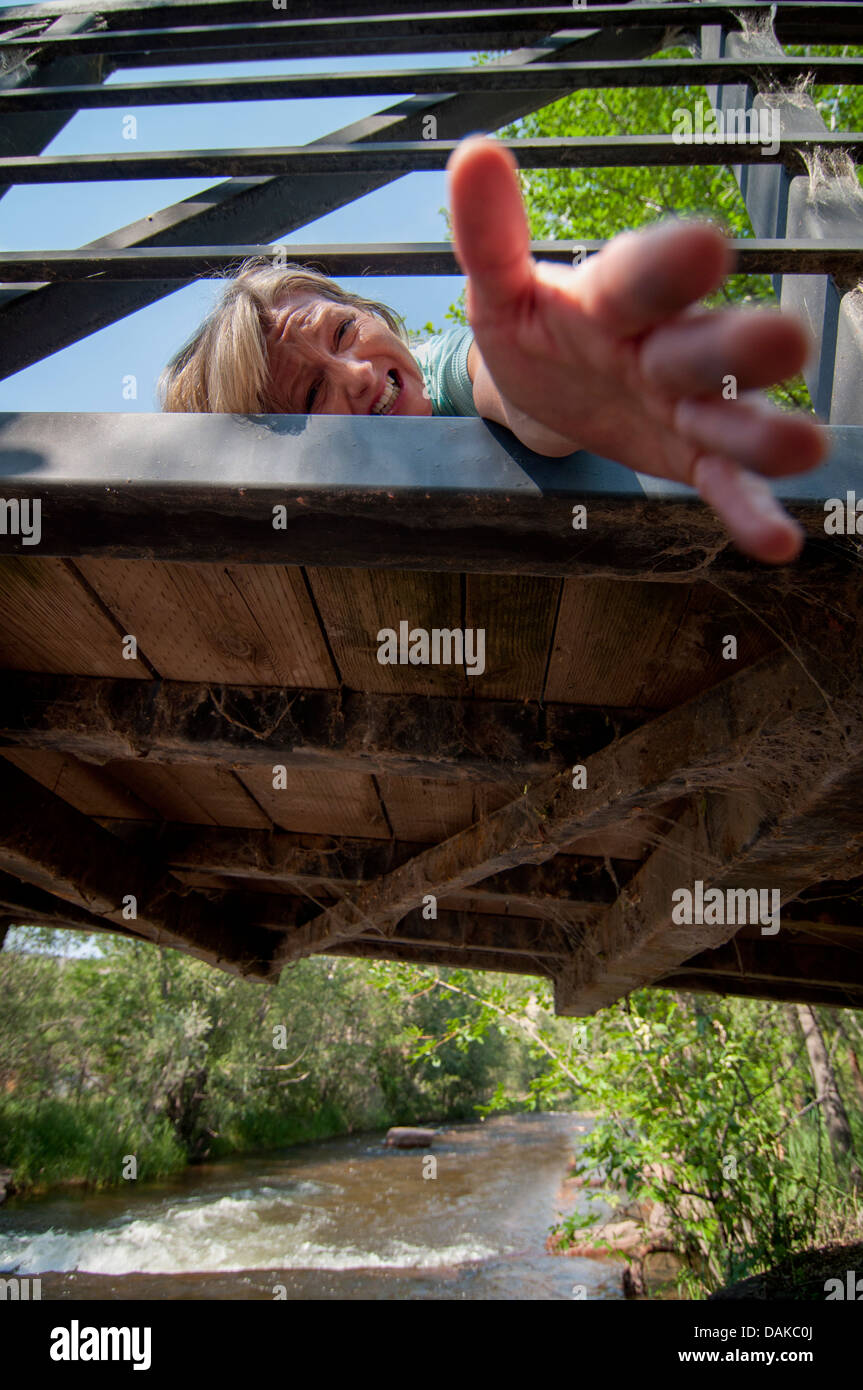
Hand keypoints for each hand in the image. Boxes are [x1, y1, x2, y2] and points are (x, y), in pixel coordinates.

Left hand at [447, 136, 827, 564]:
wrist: (545, 385)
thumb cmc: (535, 327)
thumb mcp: (501, 290)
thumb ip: (490, 237)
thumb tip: (473, 155)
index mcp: (615, 297)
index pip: (641, 277)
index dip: (669, 265)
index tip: (706, 245)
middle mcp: (662, 344)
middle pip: (703, 343)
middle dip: (739, 343)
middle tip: (785, 339)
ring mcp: (682, 403)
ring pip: (729, 415)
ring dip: (762, 431)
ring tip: (802, 448)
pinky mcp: (687, 455)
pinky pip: (721, 482)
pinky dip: (748, 508)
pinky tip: (779, 542)